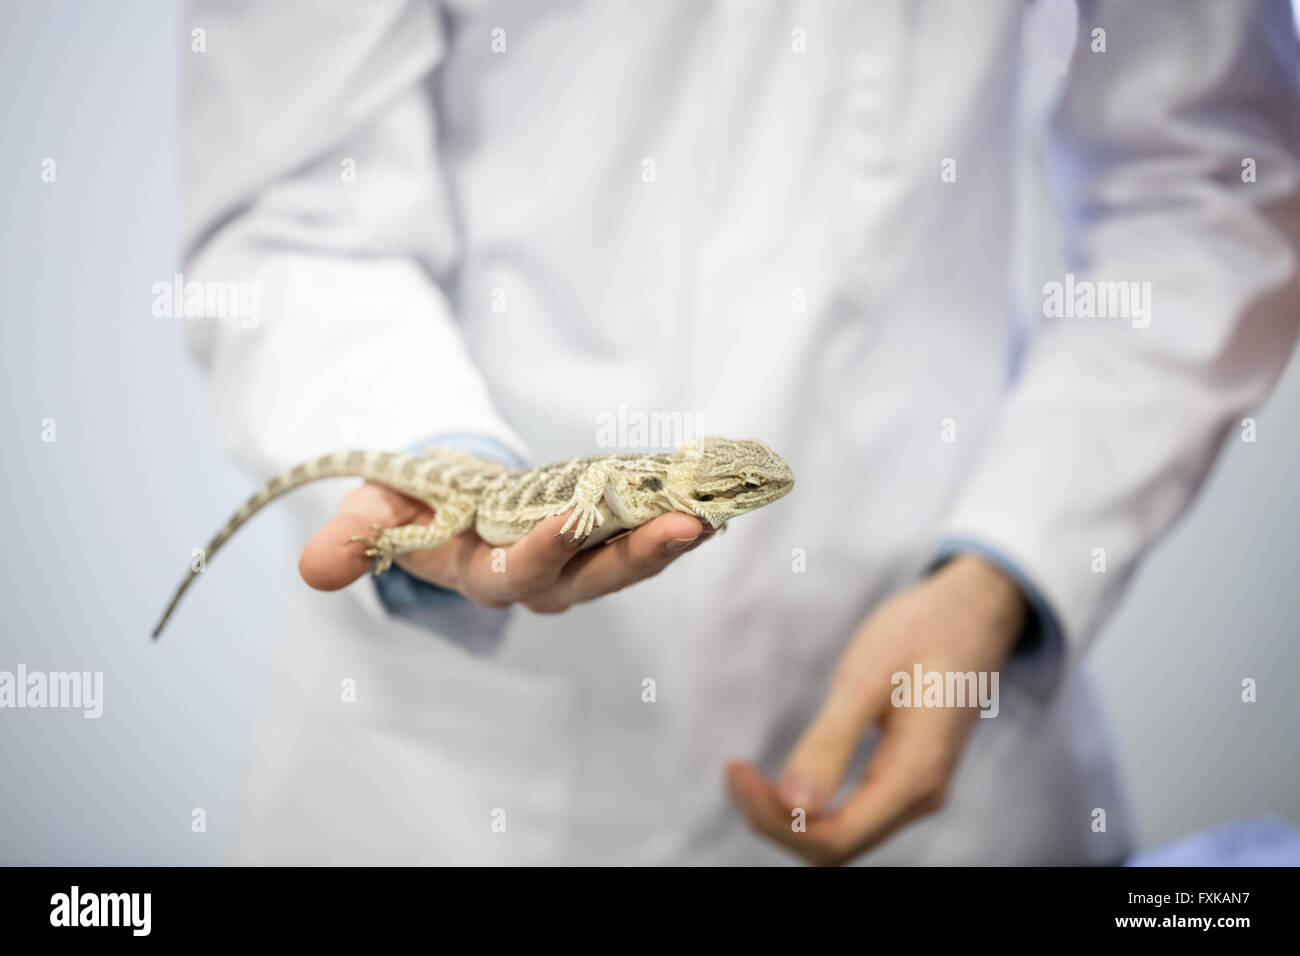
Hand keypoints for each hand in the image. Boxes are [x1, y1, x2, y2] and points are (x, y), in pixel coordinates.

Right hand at [298, 482, 713, 611]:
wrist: (446, 496)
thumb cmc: (407, 506)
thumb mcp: (370, 517)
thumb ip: (350, 541)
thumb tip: (318, 569)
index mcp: (483, 574)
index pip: (518, 575)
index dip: (543, 551)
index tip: (572, 519)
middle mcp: (540, 577)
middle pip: (594, 577)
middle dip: (640, 554)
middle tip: (688, 527)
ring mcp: (576, 559)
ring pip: (628, 560)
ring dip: (672, 539)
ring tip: (716, 513)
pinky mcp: (602, 535)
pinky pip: (643, 531)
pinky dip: (675, 517)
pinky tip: (713, 498)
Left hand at [726, 554, 1026, 864]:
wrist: (976, 608)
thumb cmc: (923, 629)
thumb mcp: (868, 675)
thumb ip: (833, 739)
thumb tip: (795, 804)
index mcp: (915, 774)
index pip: (835, 838)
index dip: (776, 819)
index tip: (735, 769)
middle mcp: (921, 795)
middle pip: (837, 846)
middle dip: (776, 821)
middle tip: (734, 772)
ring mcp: (917, 789)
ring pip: (844, 835)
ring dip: (789, 817)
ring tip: (746, 776)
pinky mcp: (907, 776)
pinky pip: (853, 813)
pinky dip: (810, 806)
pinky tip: (780, 779)